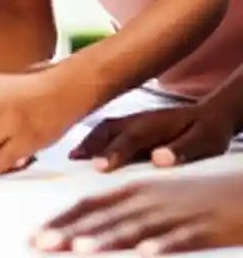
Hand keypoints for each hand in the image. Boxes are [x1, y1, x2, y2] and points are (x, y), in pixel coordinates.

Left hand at [32, 173, 242, 253]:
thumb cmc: (199, 194)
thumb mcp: (157, 196)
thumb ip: (126, 208)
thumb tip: (92, 226)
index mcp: (136, 190)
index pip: (89, 205)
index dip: (61, 220)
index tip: (34, 235)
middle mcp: (150, 199)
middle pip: (104, 217)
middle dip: (69, 232)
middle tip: (39, 244)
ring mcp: (176, 214)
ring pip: (136, 228)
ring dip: (106, 239)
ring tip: (79, 249)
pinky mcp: (205, 229)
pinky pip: (180, 239)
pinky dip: (161, 246)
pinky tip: (145, 254)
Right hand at [70, 104, 235, 170]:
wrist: (210, 115)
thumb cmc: (207, 132)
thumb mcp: (206, 142)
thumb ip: (183, 149)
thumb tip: (159, 160)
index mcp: (155, 124)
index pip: (130, 139)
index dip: (113, 152)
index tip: (98, 166)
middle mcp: (138, 120)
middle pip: (108, 130)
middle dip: (91, 145)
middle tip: (74, 161)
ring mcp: (132, 121)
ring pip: (104, 129)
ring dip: (87, 142)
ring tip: (72, 159)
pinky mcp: (130, 126)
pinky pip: (105, 131)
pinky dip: (91, 141)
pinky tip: (82, 153)